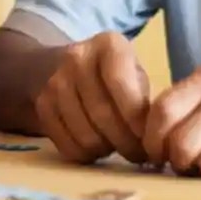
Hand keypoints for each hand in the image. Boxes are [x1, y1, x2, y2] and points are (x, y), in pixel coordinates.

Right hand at [34, 32, 150, 163]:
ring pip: (87, 135)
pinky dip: (86, 154)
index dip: (137, 119)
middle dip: (126, 142)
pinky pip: (68, 145)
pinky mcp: (42, 106)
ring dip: (107, 149)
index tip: (148, 137)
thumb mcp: (134, 74)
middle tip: (138, 152)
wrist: (57, 67)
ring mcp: (55, 81)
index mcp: (108, 45)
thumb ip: (147, 99)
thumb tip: (158, 138)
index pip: (122, 84)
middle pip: (104, 114)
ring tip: (116, 144)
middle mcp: (77, 58)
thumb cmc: (111, 77)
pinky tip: (96, 146)